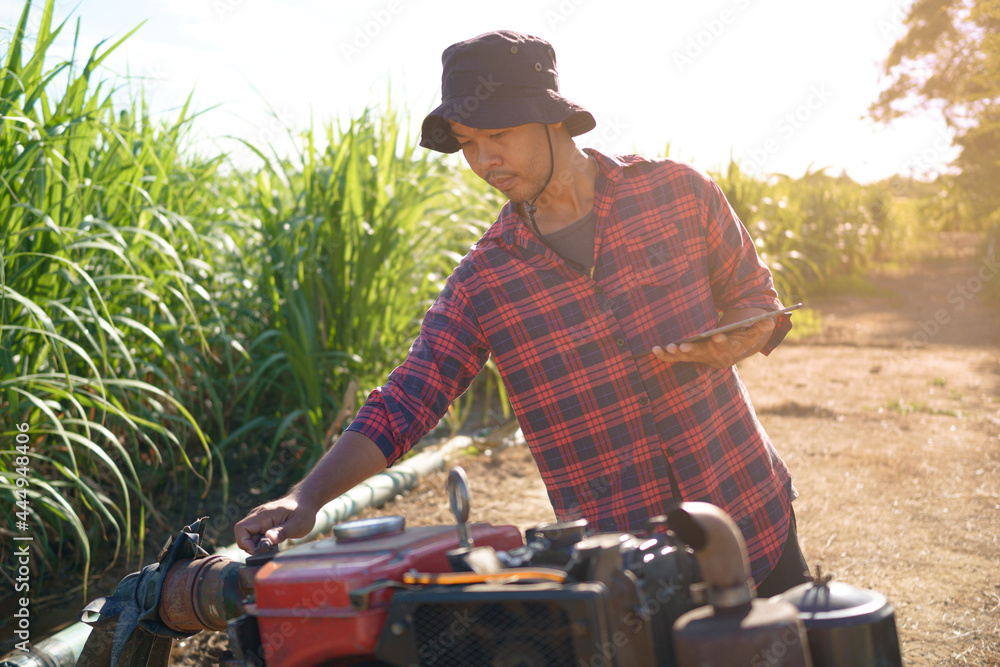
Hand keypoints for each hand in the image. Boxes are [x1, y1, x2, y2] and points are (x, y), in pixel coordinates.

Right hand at [234, 493, 318, 553]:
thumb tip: (268, 539)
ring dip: (256, 543)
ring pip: (247, 534)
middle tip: (268, 548)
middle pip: (241, 533)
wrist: (305, 501)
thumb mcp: (298, 525)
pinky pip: (253, 533)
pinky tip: (273, 540)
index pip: (241, 529)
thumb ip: (282, 532)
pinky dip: (260, 540)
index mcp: (264, 515)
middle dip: (250, 545)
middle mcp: (257, 514)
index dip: (245, 543)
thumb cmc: (303, 512)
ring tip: (274, 543)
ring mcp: (258, 517)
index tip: (260, 549)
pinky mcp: (261, 521)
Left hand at [650, 317, 774, 368]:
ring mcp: (699, 357)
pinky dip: (665, 354)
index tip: (717, 337)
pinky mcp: (688, 356)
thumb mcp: (753, 330)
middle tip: (682, 346)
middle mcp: (713, 356)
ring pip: (686, 357)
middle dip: (691, 350)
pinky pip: (675, 357)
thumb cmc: (742, 336)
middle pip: (702, 354)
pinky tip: (654, 350)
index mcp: (729, 350)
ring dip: (674, 353)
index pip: (726, 346)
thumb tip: (771, 321)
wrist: (732, 350)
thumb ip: (760, 326)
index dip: (721, 342)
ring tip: (664, 348)